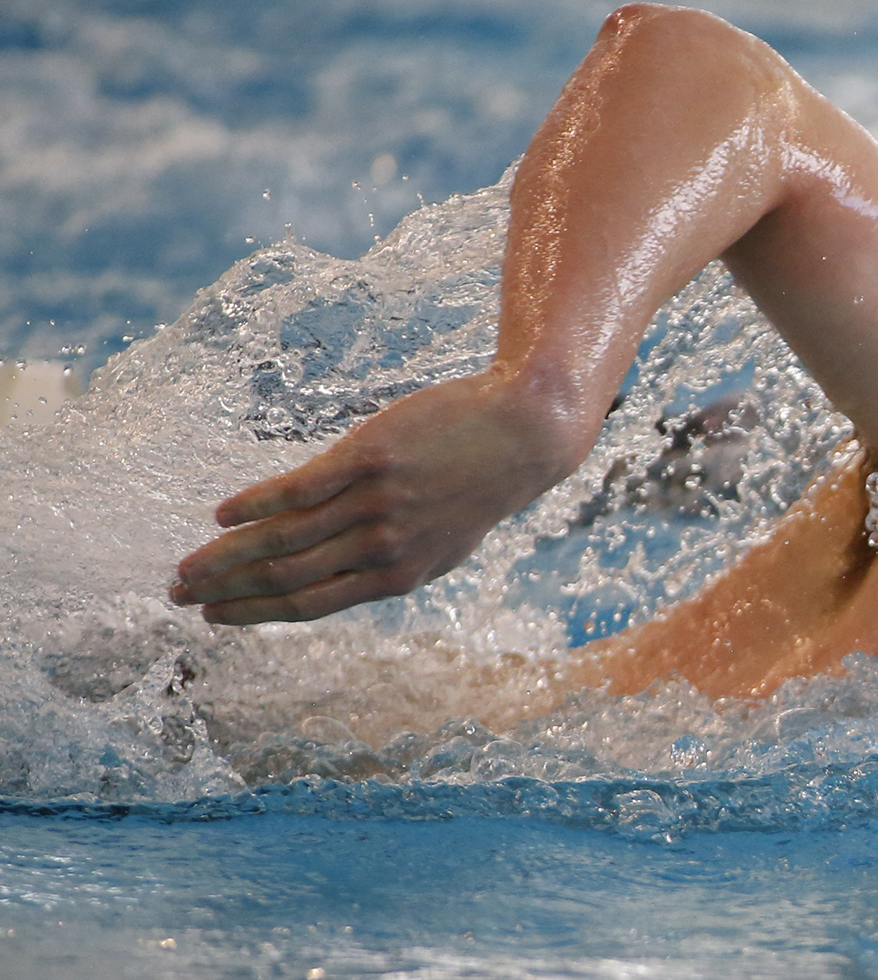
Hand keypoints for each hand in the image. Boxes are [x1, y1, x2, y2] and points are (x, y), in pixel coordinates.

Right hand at [173, 372, 587, 624]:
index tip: (215, 617)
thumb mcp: (444, 541)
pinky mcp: (368, 458)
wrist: (525, 432)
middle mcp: (382, 547)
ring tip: (187, 564)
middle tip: (180, 595)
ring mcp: (374, 504)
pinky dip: (255, 504)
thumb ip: (394, 563)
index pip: (311, 607)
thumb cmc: (480, 483)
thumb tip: (342, 579)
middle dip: (227, 591)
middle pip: (287, 579)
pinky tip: (221, 513)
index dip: (257, 615)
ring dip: (227, 555)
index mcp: (398, 575)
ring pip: (284, 540)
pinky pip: (298, 489)